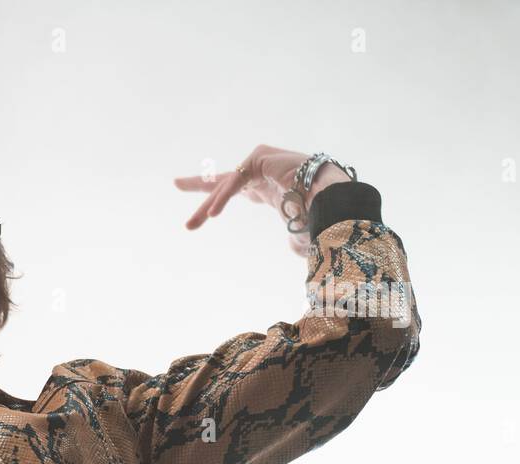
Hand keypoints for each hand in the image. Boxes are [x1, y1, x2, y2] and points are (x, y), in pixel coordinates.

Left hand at [174, 145, 351, 256]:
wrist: (336, 197)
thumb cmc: (322, 211)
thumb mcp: (300, 229)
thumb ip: (294, 238)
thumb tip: (299, 248)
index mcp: (265, 188)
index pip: (232, 188)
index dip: (211, 194)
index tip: (185, 193)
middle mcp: (260, 173)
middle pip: (222, 185)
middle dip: (201, 198)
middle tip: (184, 218)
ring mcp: (259, 163)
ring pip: (226, 185)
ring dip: (210, 205)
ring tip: (195, 224)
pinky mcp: (260, 158)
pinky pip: (236, 179)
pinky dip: (224, 196)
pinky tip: (214, 213)